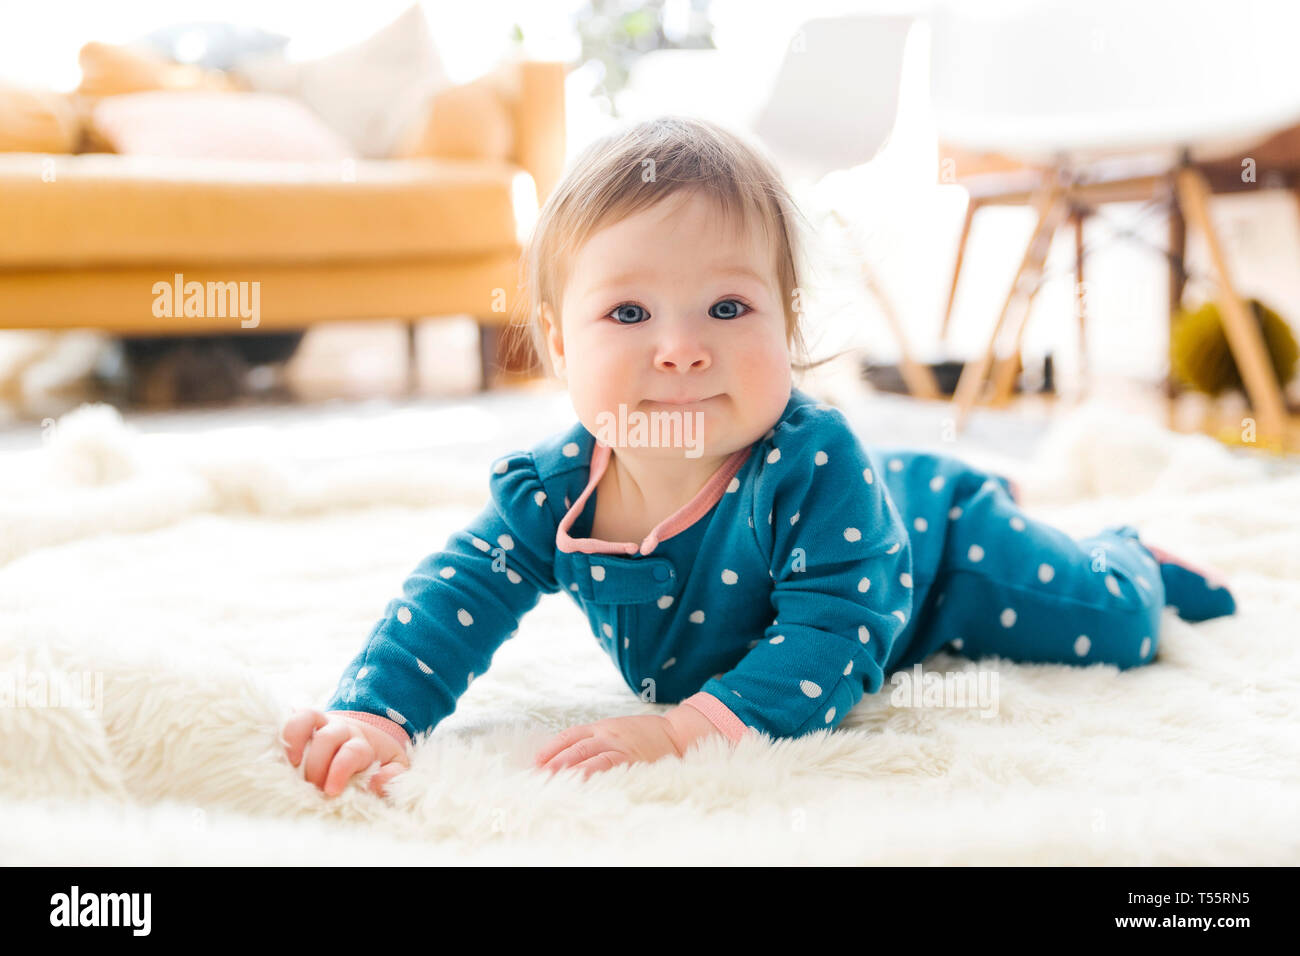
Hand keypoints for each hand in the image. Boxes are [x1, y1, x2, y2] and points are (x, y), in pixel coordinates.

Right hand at [281, 707, 409, 796]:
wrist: (369, 731)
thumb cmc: (377, 756)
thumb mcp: (395, 765)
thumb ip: (393, 775)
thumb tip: (377, 782)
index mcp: (362, 743)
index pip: (351, 752)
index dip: (340, 770)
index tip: (331, 791)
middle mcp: (341, 729)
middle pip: (327, 739)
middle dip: (317, 766)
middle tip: (311, 787)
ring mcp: (321, 722)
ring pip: (307, 716)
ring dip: (295, 739)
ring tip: (290, 763)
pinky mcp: (304, 720)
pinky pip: (291, 714)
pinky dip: (281, 725)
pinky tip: (274, 746)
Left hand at [533, 706, 722, 777]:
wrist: (676, 733)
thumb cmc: (644, 736)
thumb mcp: (617, 729)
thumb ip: (596, 739)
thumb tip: (567, 756)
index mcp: (603, 727)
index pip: (571, 735)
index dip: (552, 748)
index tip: (536, 761)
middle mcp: (610, 736)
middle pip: (577, 748)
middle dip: (556, 762)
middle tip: (539, 775)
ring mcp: (622, 749)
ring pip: (592, 759)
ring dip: (571, 771)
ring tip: (555, 782)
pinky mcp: (635, 762)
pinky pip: (612, 769)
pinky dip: (596, 778)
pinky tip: (585, 787)